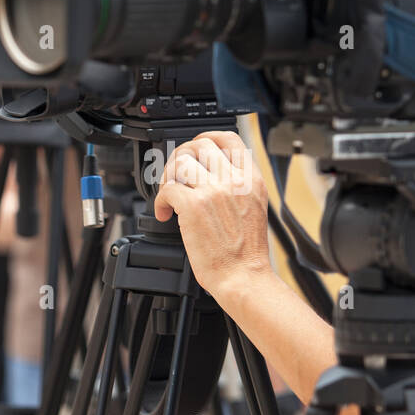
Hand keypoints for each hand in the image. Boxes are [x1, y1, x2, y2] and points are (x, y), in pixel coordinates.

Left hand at [154, 130, 272, 302]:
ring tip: (169, 194)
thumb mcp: (254, 208)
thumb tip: (212, 173)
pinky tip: (165, 213)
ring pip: (181, 162)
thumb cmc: (246, 253)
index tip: (195, 148)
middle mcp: (234, 181)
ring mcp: (214, 191)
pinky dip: (160, 201)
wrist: (243, 277)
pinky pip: (167, 189)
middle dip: (181, 157)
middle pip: (200, 145)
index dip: (207, 138)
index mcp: (252, 179)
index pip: (229, 139)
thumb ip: (238, 186)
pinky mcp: (193, 206)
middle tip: (176, 175)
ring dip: (168, 176)